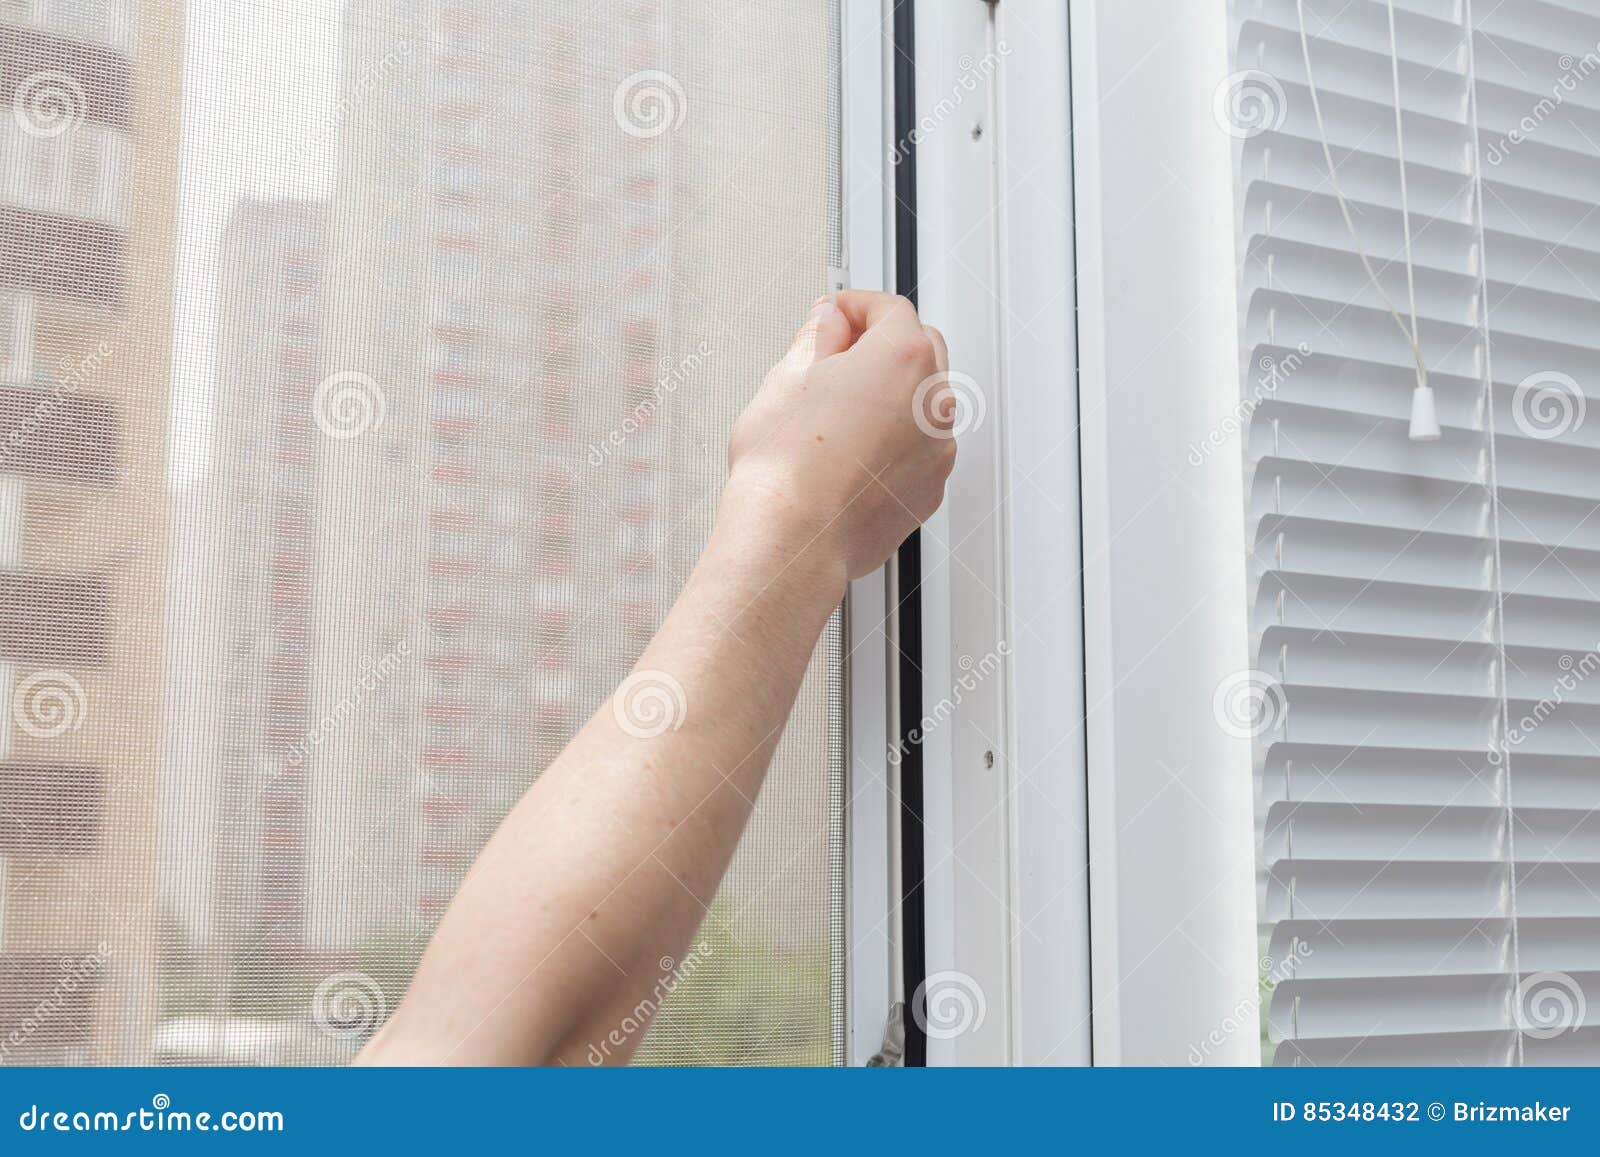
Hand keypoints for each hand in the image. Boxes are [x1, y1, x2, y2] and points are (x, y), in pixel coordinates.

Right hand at [722, 290, 957, 585]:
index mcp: (902, 360)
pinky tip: (853, 452)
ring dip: (893, 395)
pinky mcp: (927, 490)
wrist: (792, 541)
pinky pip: (919, 450)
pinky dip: (896, 441)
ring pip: (923, 403)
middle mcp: (931, 403)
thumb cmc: (786, 471)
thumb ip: (816, 338)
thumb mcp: (786, 379)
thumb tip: (826, 325)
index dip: (855, 305)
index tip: (835, 313)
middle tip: (838, 353)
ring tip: (840, 410)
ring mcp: (936, 451)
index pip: (889, 308)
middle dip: (882, 344)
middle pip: (920, 349)